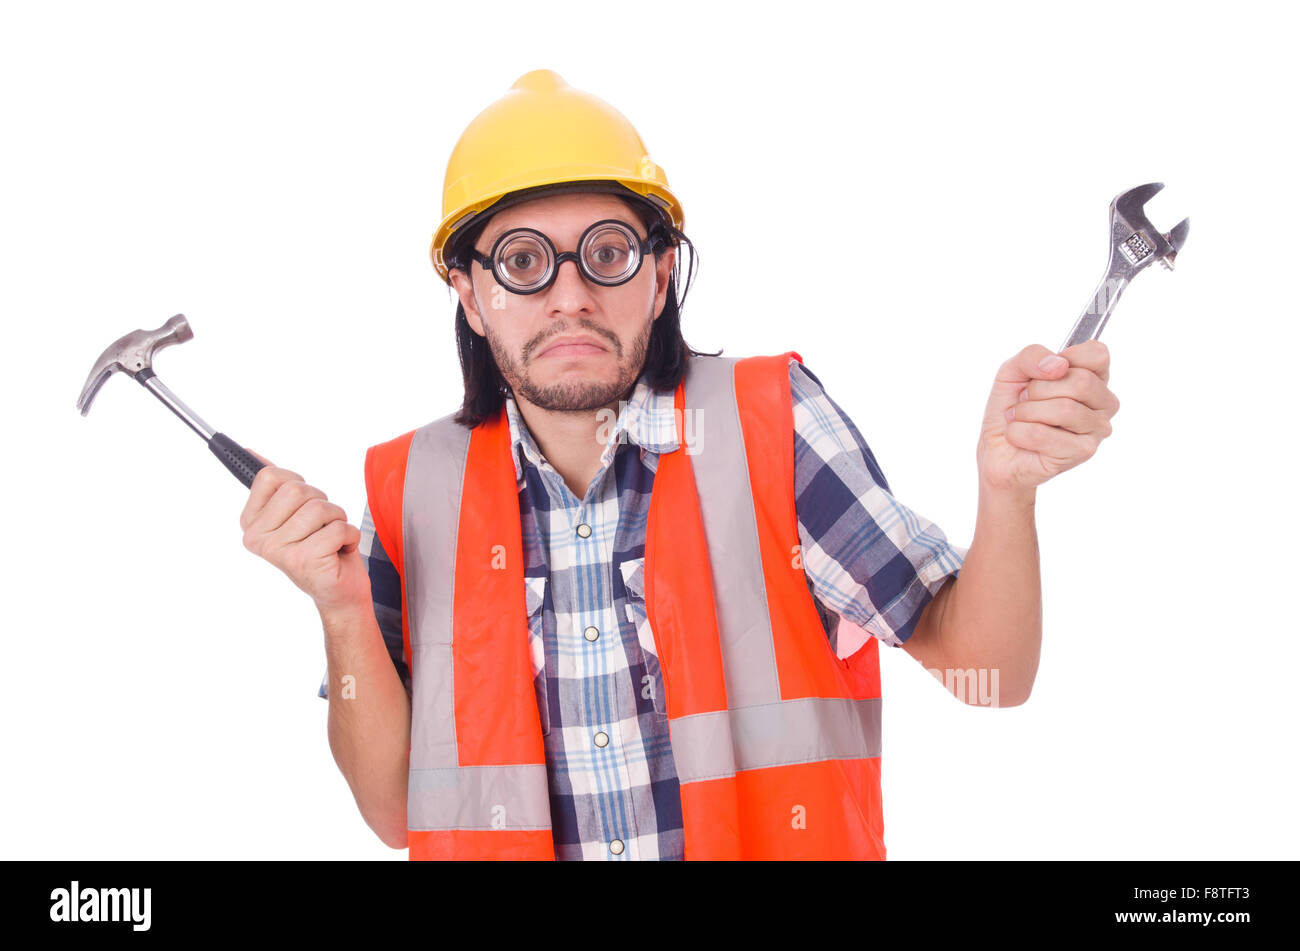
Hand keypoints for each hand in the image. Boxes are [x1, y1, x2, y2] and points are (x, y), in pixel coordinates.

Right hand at [238, 450, 371, 614]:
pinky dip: (349, 536)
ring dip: (337, 520)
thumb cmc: (320, 549)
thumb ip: (274, 485)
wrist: (339, 590)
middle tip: (321, 527)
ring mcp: (278, 551)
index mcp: (250, 522)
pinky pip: (338, 528)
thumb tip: (252, 453)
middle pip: (297, 489)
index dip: (299, 485)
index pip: (270, 476)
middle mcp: (257, 538)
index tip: (303, 507)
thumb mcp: (295, 513)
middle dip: (322, 503)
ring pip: (320, 508)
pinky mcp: (304, 560)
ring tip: (331, 540)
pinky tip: (339, 552)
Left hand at [977, 341, 1119, 494]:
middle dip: (1038, 390)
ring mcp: (1097, 429)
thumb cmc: (1011, 409)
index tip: (1043, 373)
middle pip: (1081, 382)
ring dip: (1026, 412)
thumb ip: (1032, 355)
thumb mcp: (1013, 371)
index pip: (1097, 354)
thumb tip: (1058, 365)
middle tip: (1024, 400)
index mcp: (1093, 377)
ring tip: (1020, 419)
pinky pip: (1043, 434)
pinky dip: (1019, 433)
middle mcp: (1103, 403)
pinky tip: (1020, 437)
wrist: (996, 450)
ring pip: (1064, 409)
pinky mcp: (1082, 452)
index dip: (1065, 358)